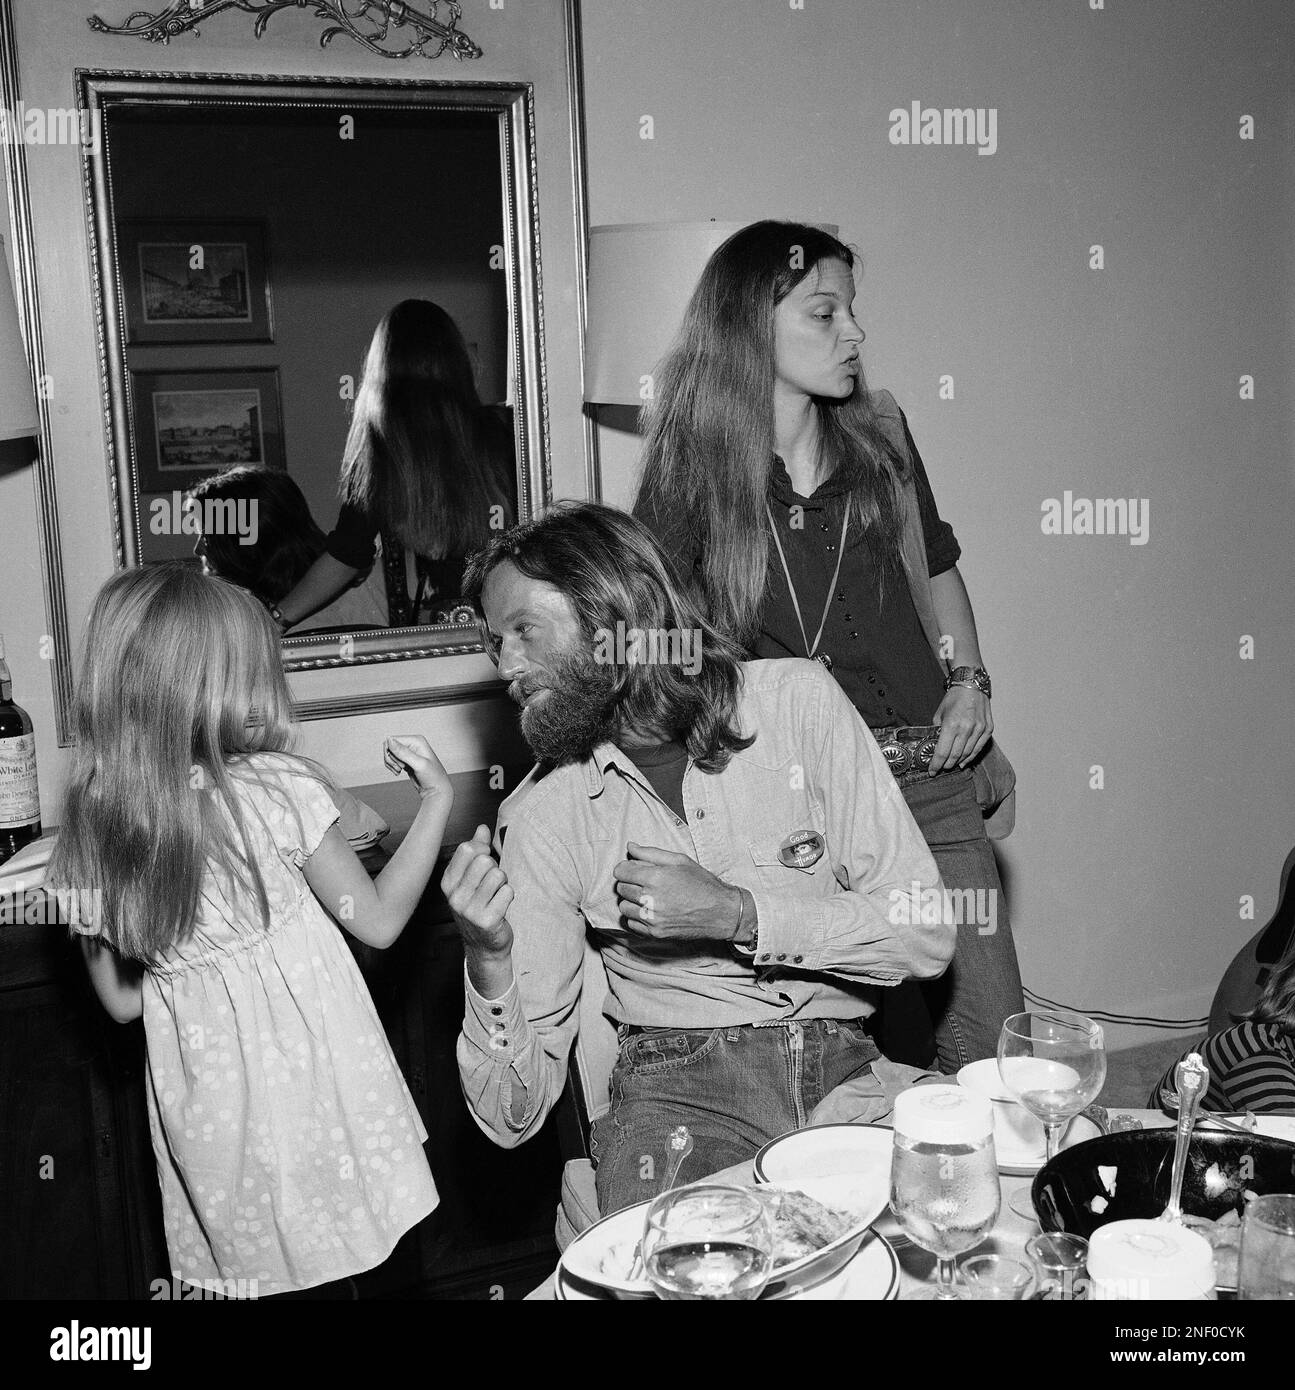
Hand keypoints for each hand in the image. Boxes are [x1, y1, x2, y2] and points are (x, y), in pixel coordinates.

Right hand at [385, 734, 452, 799]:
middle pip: (389, 746)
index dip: (392, 752)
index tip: (401, 764)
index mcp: (417, 740)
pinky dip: (392, 767)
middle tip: (400, 768)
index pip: (392, 740)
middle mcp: (412, 744)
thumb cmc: (432, 777)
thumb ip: (403, 752)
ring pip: (389, 753)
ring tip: (400, 771)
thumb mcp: (418, 764)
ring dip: (391, 764)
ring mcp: (409, 752)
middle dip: (391, 759)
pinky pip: (391, 759)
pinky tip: (399, 772)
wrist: (436, 790)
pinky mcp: (405, 760)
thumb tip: (389, 739)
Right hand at [442, 824, 513, 957]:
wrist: (484, 945)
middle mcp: (455, 896)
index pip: (467, 849)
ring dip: (503, 883)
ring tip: (495, 895)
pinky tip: (501, 907)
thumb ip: (476, 850)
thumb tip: (482, 828)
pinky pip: (508, 892)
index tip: (485, 861)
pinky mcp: (486, 921)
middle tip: (491, 884)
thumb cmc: (479, 906)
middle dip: (494, 868)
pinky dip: (509, 896)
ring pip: (498, 875)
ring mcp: (469, 910)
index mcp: (448, 882)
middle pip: (485, 860)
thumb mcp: (470, 878)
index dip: (483, 850)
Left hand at [614, 843, 741, 941]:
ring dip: (631, 901)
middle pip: (621, 889)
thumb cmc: (702, 883)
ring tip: (646, 897)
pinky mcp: (656, 932)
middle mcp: (652, 898)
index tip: (631, 869)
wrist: (721, 912)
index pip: (621, 872)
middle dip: (629, 883)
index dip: (625, 868)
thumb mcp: (680, 861)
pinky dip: (636, 917)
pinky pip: (631, 924)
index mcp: (656, 877)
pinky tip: (650, 911)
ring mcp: (653, 918)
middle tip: (643, 882)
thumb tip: (631, 847)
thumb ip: (651, 853)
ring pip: (624, 907)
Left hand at [928, 686, 991, 772]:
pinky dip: (970, 756)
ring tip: (950, 765)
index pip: (942, 752)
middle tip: (940, 769)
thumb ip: (937, 731)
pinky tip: (964, 761)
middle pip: (955, 756)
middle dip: (946, 765)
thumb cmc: (953, 699)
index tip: (931, 771)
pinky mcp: (988, 729)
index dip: (936, 764)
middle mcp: (966, 728)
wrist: (971, 685)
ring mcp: (979, 729)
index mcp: (951, 725)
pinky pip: (979, 748)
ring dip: (958, 762)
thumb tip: (932, 747)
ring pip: (967, 754)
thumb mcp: (939, 714)